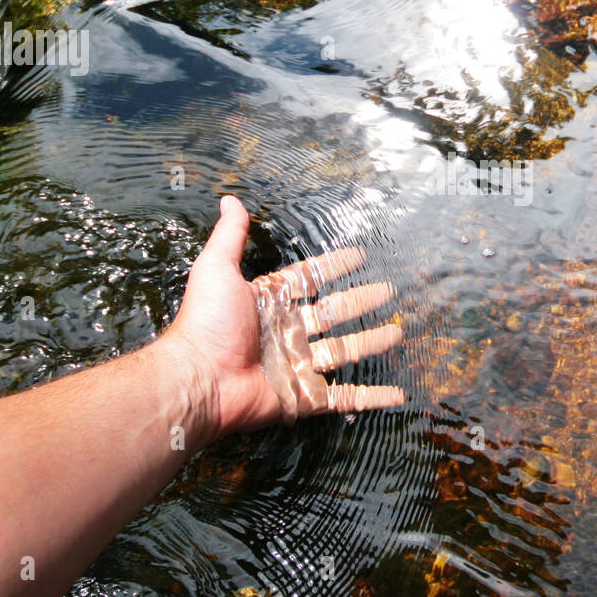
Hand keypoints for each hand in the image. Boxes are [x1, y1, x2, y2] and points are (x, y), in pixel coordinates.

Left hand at [160, 195, 403, 441]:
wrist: (199, 379)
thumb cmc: (206, 323)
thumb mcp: (216, 269)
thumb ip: (230, 236)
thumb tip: (229, 199)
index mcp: (271, 303)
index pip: (310, 279)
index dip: (333, 267)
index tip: (357, 256)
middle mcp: (287, 332)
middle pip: (334, 314)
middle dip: (360, 302)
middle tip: (387, 290)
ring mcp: (298, 365)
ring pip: (345, 351)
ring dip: (371, 343)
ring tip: (398, 332)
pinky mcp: (305, 397)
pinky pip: (345, 397)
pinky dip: (372, 397)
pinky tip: (396, 393)